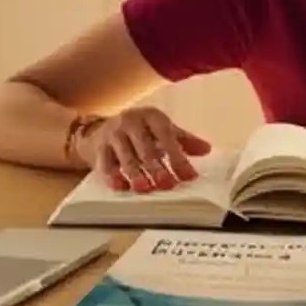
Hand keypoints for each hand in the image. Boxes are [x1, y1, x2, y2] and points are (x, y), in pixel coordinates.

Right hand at [77, 106, 211, 193]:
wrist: (100, 130)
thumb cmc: (138, 132)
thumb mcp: (161, 130)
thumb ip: (183, 140)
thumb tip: (206, 149)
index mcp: (151, 116)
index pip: (166, 135)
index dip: (178, 156)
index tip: (188, 175)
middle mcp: (131, 121)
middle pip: (146, 147)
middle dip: (156, 167)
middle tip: (167, 184)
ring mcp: (113, 134)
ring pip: (125, 156)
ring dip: (135, 173)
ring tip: (144, 188)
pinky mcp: (99, 148)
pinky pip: (105, 163)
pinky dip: (112, 175)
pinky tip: (120, 186)